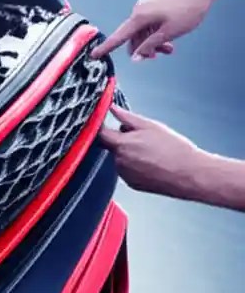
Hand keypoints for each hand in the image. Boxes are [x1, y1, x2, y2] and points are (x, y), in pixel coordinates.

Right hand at [91, 0, 212, 59]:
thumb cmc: (187, 9)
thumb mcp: (169, 32)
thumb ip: (151, 45)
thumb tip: (136, 57)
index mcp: (139, 16)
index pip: (119, 36)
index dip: (107, 47)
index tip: (94, 54)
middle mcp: (139, 10)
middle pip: (134, 36)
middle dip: (144, 48)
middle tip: (162, 54)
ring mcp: (146, 7)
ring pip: (143, 31)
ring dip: (153, 41)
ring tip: (170, 47)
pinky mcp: (153, 5)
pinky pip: (149, 24)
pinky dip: (156, 33)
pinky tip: (169, 37)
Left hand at [97, 105, 211, 200]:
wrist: (191, 175)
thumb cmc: (175, 149)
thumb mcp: (150, 126)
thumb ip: (126, 117)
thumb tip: (111, 107)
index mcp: (122, 145)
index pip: (101, 134)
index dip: (104, 127)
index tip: (109, 123)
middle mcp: (120, 161)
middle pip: (113, 146)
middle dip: (124, 140)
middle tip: (145, 139)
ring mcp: (126, 175)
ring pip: (122, 159)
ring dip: (130, 154)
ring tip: (153, 153)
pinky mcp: (133, 185)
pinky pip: (129, 171)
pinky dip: (136, 166)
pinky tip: (154, 165)